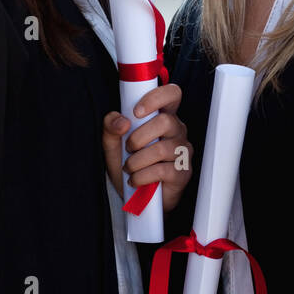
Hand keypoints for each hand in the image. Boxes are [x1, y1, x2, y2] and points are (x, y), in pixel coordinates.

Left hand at [101, 84, 192, 212]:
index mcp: (163, 116)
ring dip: (137, 161)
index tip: (137, 112)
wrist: (134, 199)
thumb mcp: (112, 144)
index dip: (156, 98)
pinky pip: (162, 170)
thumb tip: (121, 121)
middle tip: (128, 148)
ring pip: (161, 148)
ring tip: (129, 168)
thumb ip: (110, 127)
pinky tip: (136, 180)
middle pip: (166, 121)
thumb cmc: (128, 166)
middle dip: (139, 137)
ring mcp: (182, 152)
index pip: (172, 94)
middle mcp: (177, 131)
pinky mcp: (183, 172)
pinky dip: (142, 176)